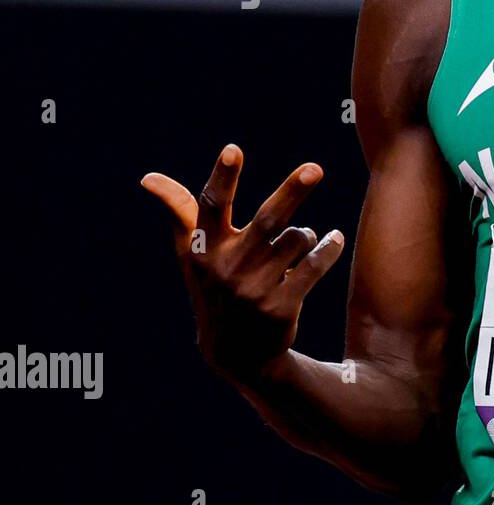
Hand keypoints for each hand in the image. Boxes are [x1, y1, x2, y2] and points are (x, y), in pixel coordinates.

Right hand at [141, 144, 345, 378]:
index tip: (233, 149)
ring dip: (306, 234)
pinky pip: (314, 265)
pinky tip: (333, 239)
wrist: (236, 354)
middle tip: (315, 168)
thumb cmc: (214, 289)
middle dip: (292, 191)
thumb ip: (180, 213)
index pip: (211, 207)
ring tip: (300, 241)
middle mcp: (227, 269)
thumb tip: (147, 178)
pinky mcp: (281, 306)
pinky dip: (328, 248)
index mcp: (203, 251)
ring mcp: (255, 290)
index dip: (222, 178)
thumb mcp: (192, 256)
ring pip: (297, 239)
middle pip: (268, 220)